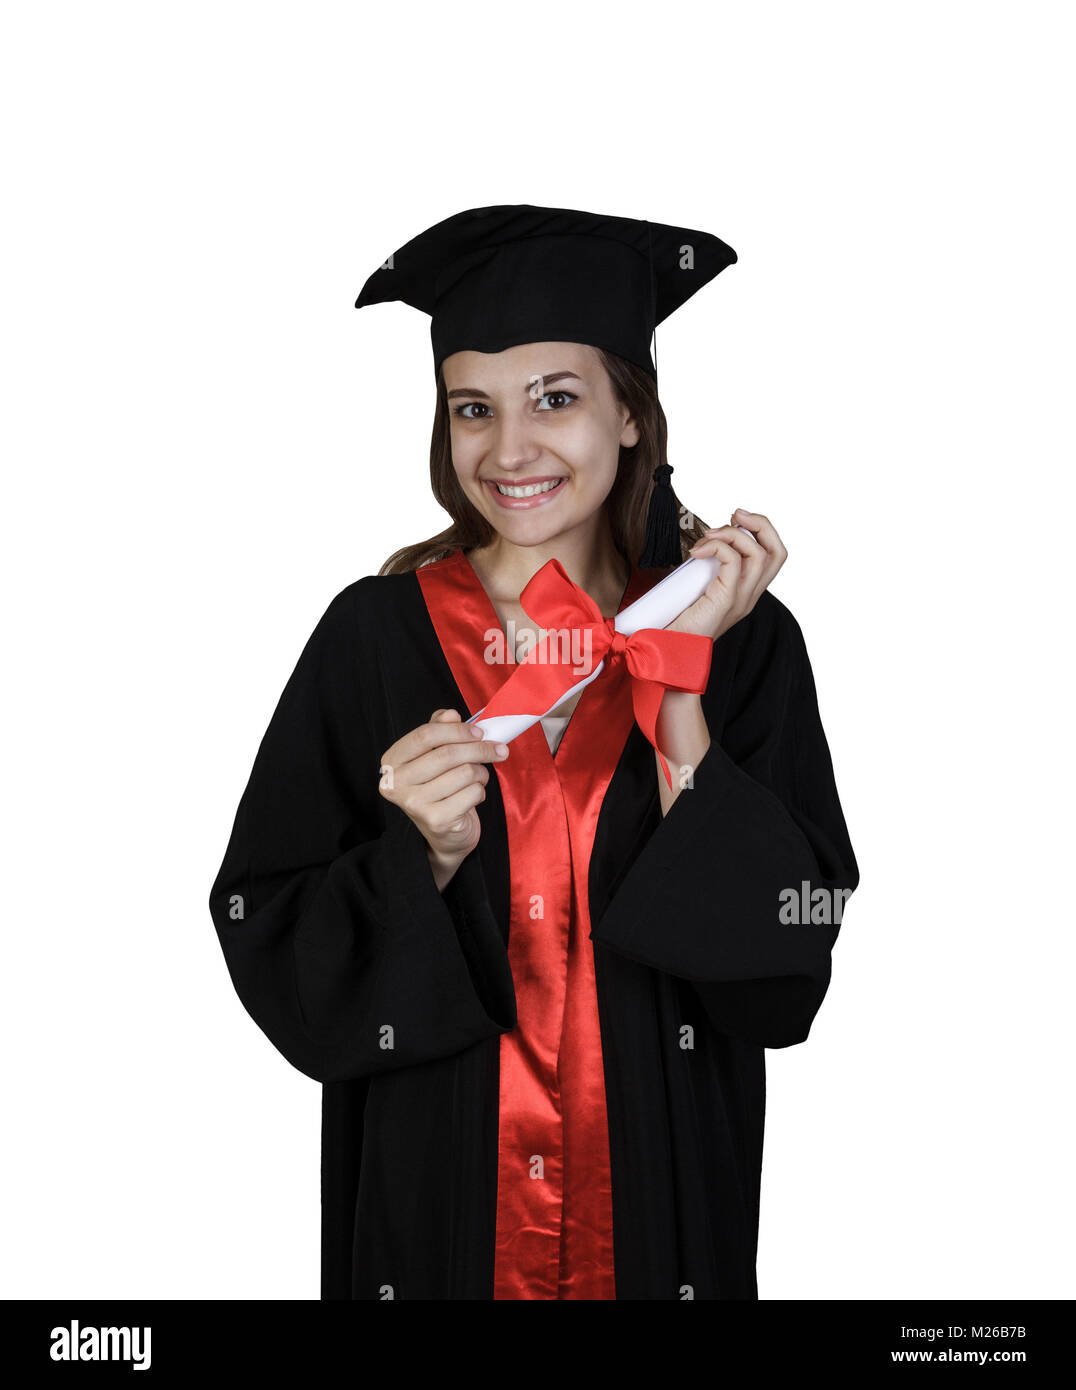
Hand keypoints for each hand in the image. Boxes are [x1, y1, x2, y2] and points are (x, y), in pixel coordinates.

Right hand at [378, 709, 508, 888]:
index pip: (425, 734)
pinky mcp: (436, 820)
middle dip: (480, 749)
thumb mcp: (435, 755)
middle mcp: (396, 783)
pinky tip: (473, 796)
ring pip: (464, 773)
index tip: (480, 732)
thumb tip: (450, 714)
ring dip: (480, 773)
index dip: (457, 730)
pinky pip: (472, 793)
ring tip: (478, 778)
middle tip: (499, 749)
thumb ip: (439, 730)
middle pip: (447, 753)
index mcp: (392, 761)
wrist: (445, 834)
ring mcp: (414, 803)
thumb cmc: (440, 787)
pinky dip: (480, 791)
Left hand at [670, 508, 787, 642]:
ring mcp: (741, 599)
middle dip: (760, 523)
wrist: (670, 648)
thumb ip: (709, 567)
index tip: (736, 519)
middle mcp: (751, 595)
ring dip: (732, 534)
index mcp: (748, 591)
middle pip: (777, 552)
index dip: (762, 530)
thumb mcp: (700, 586)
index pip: (774, 556)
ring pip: (759, 554)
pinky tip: (698, 551)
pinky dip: (718, 547)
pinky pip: (734, 562)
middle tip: (734, 514)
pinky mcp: (726, 600)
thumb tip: (705, 541)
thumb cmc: (679, 619)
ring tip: (708, 537)